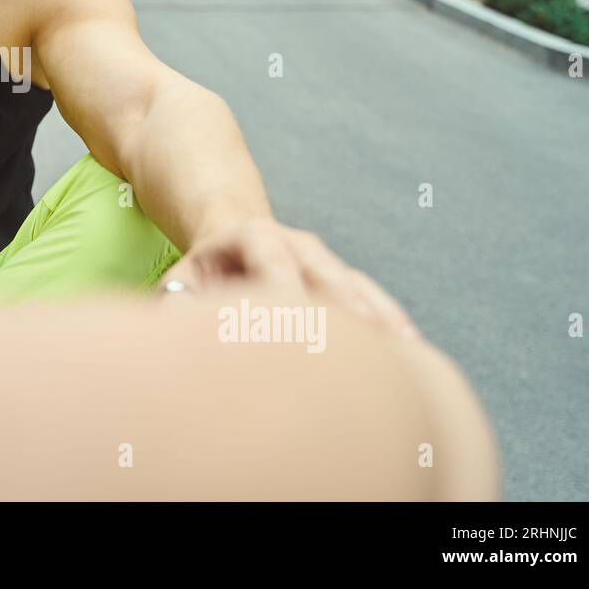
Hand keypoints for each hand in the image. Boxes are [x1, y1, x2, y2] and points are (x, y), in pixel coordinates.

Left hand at [158, 217, 422, 339]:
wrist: (232, 243)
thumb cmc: (202, 276)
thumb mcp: (182, 280)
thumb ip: (179, 300)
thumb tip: (176, 324)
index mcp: (250, 235)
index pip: (269, 252)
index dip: (279, 279)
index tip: (288, 310)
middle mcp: (295, 243)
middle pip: (322, 267)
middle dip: (339, 299)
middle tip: (357, 332)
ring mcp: (323, 262)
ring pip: (355, 285)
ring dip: (377, 315)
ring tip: (402, 348)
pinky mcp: (342, 286)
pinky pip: (371, 302)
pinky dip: (390, 325)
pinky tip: (412, 353)